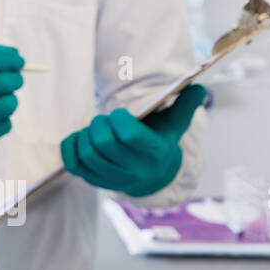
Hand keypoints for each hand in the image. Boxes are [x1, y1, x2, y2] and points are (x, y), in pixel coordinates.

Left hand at [60, 84, 206, 196]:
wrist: (153, 176)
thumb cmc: (159, 142)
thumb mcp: (174, 125)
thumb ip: (185, 105)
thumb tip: (199, 88)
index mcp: (154, 153)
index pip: (128, 134)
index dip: (119, 119)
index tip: (120, 115)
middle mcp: (135, 170)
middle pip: (103, 143)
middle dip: (99, 124)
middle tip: (104, 120)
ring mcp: (113, 179)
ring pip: (86, 154)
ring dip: (84, 135)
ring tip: (93, 129)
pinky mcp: (95, 181)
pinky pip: (73, 164)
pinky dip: (70, 147)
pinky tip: (80, 138)